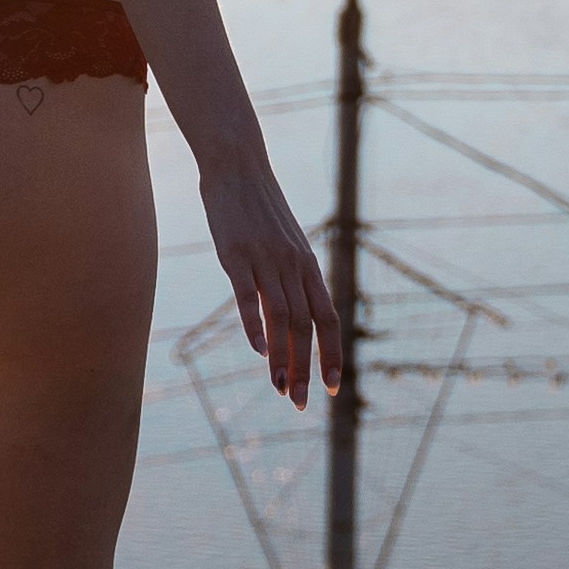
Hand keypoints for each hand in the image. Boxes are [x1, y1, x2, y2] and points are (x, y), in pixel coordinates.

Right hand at [199, 158, 335, 403]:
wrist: (238, 164)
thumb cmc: (259, 209)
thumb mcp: (284, 245)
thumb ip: (290, 279)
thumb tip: (290, 317)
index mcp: (307, 267)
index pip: (328, 319)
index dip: (331, 354)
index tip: (332, 389)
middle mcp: (293, 266)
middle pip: (306, 326)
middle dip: (304, 368)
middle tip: (300, 403)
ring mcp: (265, 260)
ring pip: (281, 317)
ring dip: (281, 357)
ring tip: (279, 388)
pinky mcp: (236, 254)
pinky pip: (248, 295)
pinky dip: (254, 325)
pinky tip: (255, 350)